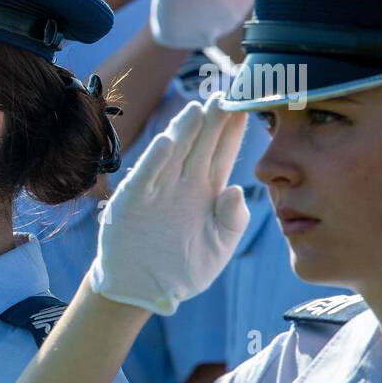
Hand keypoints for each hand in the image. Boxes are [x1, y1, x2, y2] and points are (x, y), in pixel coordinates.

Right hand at [90, 93, 248, 315]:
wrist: (143, 290)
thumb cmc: (183, 270)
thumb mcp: (217, 249)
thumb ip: (232, 221)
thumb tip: (237, 190)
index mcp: (206, 191)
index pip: (223, 152)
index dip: (234, 129)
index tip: (249, 104)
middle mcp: (182, 184)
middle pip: (200, 145)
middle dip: (212, 120)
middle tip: (227, 92)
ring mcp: (157, 190)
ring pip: (173, 153)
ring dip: (185, 131)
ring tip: (199, 109)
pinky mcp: (132, 202)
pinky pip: (145, 177)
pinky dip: (155, 160)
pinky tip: (167, 141)